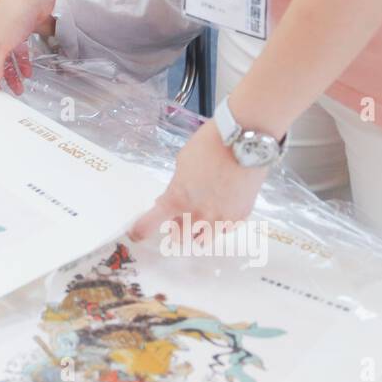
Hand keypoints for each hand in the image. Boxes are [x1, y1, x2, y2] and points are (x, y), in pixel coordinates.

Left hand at [127, 122, 265, 241]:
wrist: (245, 140)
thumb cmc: (209, 144)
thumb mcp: (182, 163)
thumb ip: (176, 186)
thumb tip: (174, 198)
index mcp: (177, 199)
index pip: (151, 223)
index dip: (141, 230)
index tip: (136, 234)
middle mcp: (197, 215)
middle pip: (179, 238)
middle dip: (175, 230)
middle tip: (177, 218)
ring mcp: (220, 219)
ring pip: (203, 241)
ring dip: (197, 232)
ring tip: (200, 218)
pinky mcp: (240, 217)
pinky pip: (224, 230)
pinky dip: (219, 225)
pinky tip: (220, 210)